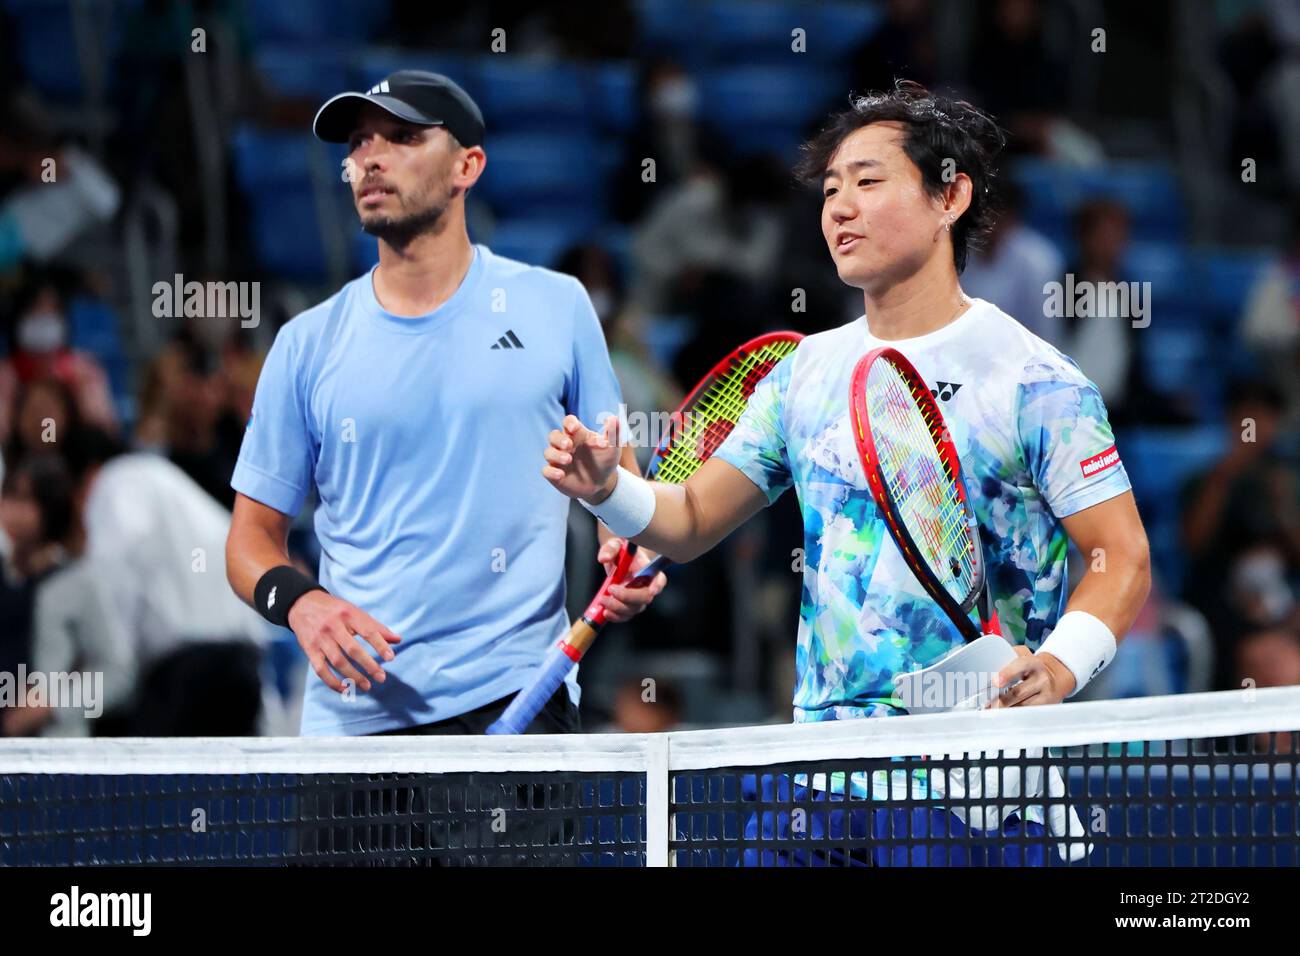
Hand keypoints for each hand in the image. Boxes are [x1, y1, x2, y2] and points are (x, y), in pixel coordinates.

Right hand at [286, 590, 401, 694]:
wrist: (303, 604)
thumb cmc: (335, 610)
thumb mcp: (355, 612)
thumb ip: (376, 627)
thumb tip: (398, 640)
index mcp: (348, 614)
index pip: (367, 631)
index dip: (380, 645)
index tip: (391, 658)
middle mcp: (333, 626)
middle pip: (353, 649)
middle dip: (369, 665)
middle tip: (381, 677)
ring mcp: (320, 639)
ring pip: (338, 662)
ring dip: (354, 676)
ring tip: (367, 686)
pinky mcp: (310, 650)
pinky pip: (321, 670)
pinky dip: (333, 682)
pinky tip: (345, 689)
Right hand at [542, 414, 620, 501]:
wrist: (602, 484)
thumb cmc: (605, 461)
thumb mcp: (613, 448)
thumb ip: (613, 433)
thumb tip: (614, 418)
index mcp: (578, 435)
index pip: (568, 422)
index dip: (569, 423)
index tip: (574, 428)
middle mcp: (565, 445)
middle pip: (553, 436)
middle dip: (559, 439)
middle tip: (569, 445)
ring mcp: (558, 460)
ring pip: (548, 452)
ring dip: (556, 455)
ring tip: (569, 459)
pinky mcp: (555, 475)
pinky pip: (546, 471)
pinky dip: (551, 472)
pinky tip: (561, 474)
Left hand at [596, 538, 667, 622]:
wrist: (617, 560)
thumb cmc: (620, 552)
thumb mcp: (615, 545)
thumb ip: (610, 549)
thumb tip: (604, 558)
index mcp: (648, 570)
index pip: (659, 579)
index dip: (658, 585)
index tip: (652, 590)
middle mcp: (646, 586)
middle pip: (645, 597)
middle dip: (627, 596)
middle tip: (611, 589)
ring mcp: (638, 598)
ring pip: (633, 609)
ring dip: (617, 607)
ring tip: (603, 599)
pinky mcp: (628, 606)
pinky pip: (625, 616)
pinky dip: (615, 617)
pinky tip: (605, 612)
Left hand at [988, 646, 1075, 707]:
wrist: (1054, 677)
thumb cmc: (1031, 667)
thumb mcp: (1022, 655)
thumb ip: (1006, 657)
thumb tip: (985, 668)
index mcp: (1032, 663)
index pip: (1020, 666)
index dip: (1007, 674)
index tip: (995, 682)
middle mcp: (1041, 678)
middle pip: (1018, 692)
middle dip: (1000, 699)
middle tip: (987, 703)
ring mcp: (1046, 694)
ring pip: (1021, 705)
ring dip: (1004, 709)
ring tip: (991, 709)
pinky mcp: (1046, 706)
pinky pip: (1027, 712)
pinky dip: (1014, 713)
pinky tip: (1005, 713)